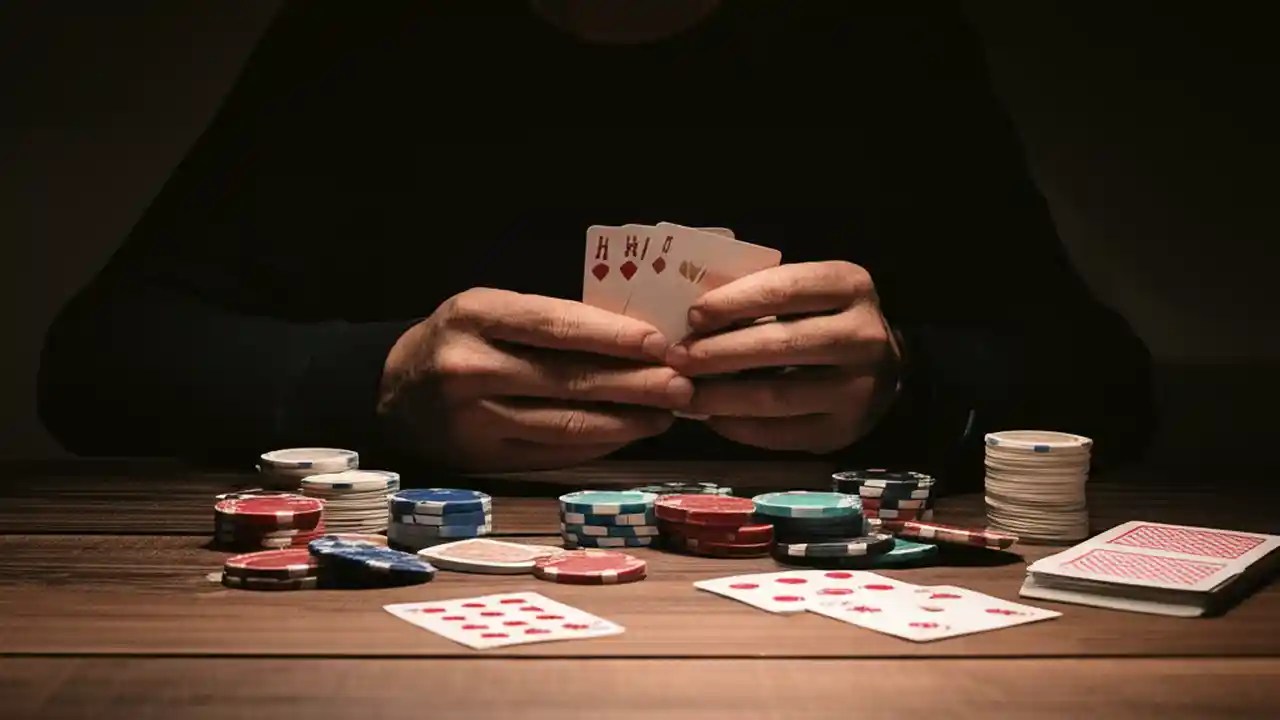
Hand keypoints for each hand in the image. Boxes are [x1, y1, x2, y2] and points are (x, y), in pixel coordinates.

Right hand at [377, 288, 691, 470]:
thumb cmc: (459, 341)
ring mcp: (475, 418)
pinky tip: (630, 433)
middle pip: (570, 379)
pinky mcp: (485, 457)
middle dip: (636, 383)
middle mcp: (471, 367)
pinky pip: (555, 452)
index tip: (661, 343)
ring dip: (627, 420)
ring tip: (666, 413)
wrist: (393, 392)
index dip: (615, 336)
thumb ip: (550, 320)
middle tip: (682, 384)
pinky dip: (600, 443)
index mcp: (476, 315)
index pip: (558, 325)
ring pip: (568, 424)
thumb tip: (635, 337)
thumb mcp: (491, 311)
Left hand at [666, 261, 901, 453]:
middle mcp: (864, 336)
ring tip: (685, 392)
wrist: (880, 369)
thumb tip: (693, 317)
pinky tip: (713, 417)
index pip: (785, 289)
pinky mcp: (844, 430)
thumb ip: (761, 295)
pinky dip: (739, 427)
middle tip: (677, 357)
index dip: (734, 302)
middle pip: (779, 344)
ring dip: (721, 396)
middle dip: (719, 352)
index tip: (693, 315)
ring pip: (776, 395)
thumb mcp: (806, 293)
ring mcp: (859, 389)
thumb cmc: (824, 320)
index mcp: (850, 286)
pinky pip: (781, 432)